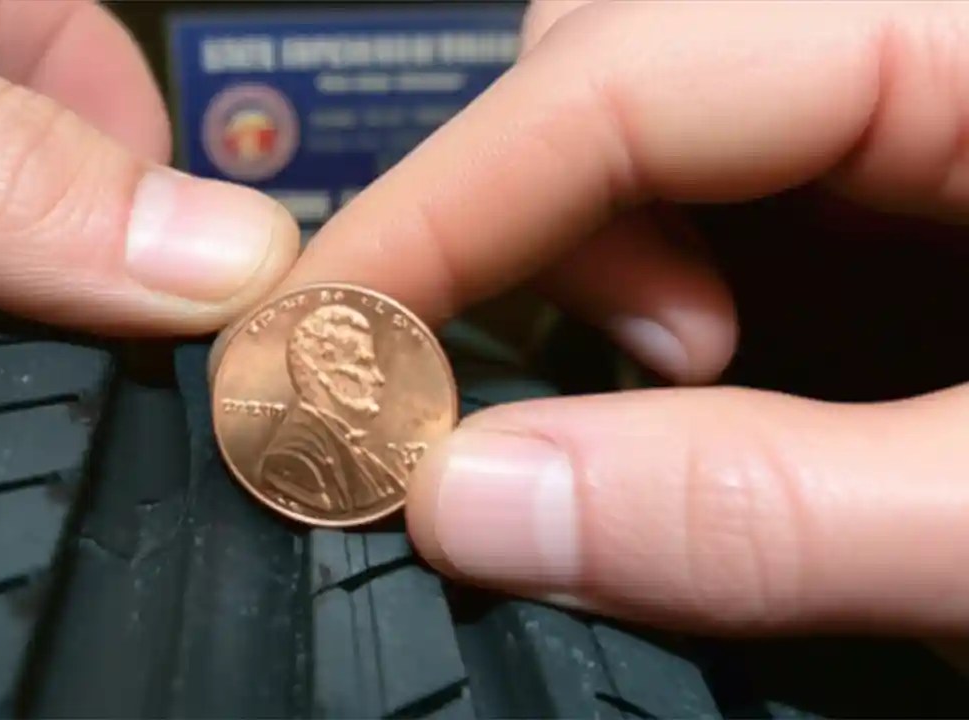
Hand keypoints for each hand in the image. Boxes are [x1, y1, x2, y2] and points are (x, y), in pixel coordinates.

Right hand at [281, 0, 968, 636]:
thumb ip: (763, 511)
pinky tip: (724, 372)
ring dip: (604, 263)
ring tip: (692, 388)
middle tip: (619, 386)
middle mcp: (929, 43)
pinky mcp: (905, 181)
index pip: (628, 62)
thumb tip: (471, 504)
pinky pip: (717, 188)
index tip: (318, 337)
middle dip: (541, 224)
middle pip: (617, 56)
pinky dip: (660, 284)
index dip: (443, 203)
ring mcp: (916, 104)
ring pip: (651, 122)